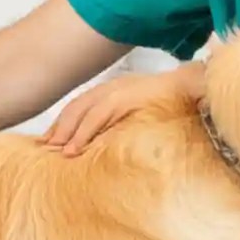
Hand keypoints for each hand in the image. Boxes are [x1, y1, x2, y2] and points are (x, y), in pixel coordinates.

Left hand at [42, 62, 204, 156]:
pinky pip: (98, 116)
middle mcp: (113, 87)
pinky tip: (73, 148)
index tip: (50, 141)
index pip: (81, 106)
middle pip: (76, 107)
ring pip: (82, 111)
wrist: (195, 87)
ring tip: (55, 152)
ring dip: (66, 133)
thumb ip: (127, 124)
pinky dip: (83, 133)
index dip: (64, 123)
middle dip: (58, 128)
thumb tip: (112, 145)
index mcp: (115, 90)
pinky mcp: (127, 97)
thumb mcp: (144, 114)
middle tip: (43, 148)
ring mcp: (119, 91)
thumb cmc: (175, 104)